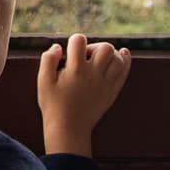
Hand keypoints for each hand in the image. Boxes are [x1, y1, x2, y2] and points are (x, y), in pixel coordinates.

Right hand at [37, 34, 130, 156]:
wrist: (68, 129)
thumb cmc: (54, 105)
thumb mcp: (43, 81)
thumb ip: (48, 60)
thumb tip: (57, 46)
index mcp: (75, 70)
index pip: (79, 40)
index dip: (74, 41)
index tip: (70, 52)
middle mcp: (93, 75)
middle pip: (104, 47)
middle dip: (95, 46)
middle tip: (85, 58)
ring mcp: (105, 84)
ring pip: (117, 59)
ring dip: (110, 53)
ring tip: (100, 60)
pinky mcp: (112, 92)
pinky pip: (124, 72)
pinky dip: (125, 60)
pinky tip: (122, 54)